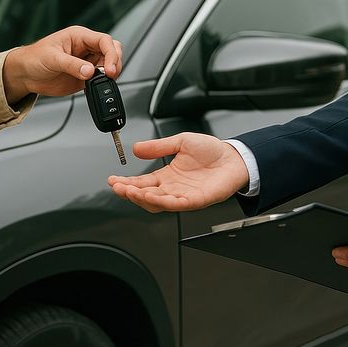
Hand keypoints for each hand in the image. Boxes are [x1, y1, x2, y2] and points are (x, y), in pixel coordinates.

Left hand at [2, 26, 122, 102]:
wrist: (25, 75)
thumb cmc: (34, 58)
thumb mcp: (52, 59)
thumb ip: (72, 65)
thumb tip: (90, 71)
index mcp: (79, 37)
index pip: (104, 41)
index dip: (111, 54)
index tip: (109, 69)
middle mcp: (85, 48)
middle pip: (112, 51)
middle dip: (114, 62)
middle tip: (109, 75)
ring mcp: (86, 63)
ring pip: (108, 65)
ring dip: (109, 74)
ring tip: (102, 81)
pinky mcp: (84, 77)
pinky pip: (100, 79)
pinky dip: (103, 84)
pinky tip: (97, 87)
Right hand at [108, 133, 248, 212]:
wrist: (234, 157)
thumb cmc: (212, 152)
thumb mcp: (180, 142)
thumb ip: (158, 146)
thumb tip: (136, 148)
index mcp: (167, 176)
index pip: (141, 182)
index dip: (125, 182)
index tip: (113, 180)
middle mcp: (173, 188)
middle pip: (145, 196)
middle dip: (129, 192)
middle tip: (118, 187)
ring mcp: (183, 196)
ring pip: (158, 203)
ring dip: (143, 198)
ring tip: (131, 191)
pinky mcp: (196, 200)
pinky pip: (178, 204)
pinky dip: (165, 202)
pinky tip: (155, 197)